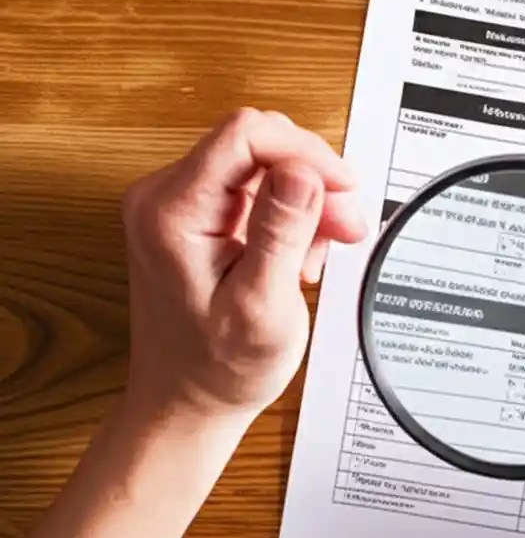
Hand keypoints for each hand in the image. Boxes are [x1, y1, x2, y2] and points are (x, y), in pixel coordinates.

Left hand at [121, 108, 366, 418]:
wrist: (188, 401)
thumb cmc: (216, 367)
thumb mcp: (262, 305)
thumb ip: (281, 233)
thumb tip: (304, 172)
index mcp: (172, 212)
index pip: (245, 136)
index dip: (306, 153)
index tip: (344, 187)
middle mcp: (165, 197)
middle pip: (257, 145)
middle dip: (313, 179)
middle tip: (346, 225)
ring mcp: (179, 205)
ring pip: (263, 166)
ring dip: (308, 200)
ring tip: (324, 249)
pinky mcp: (197, 216)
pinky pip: (257, 189)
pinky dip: (291, 214)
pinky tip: (301, 253)